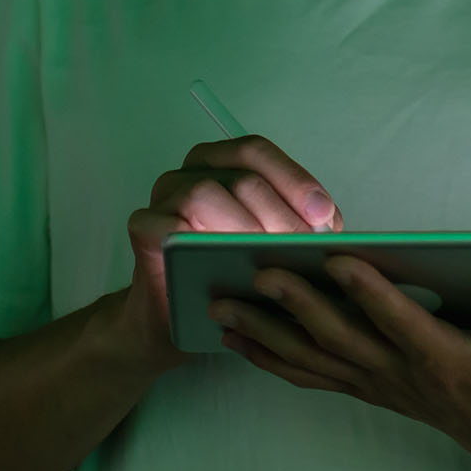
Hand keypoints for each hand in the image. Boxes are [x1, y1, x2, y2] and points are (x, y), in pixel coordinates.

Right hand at [105, 135, 339, 375]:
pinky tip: (222, 265)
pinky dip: (198, 242)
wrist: (175, 319)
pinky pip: (167, 225)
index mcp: (220, 164)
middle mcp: (189, 172)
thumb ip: (294, 226)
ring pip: (205, 193)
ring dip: (243, 226)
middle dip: (279, 213)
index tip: (324, 215)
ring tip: (267, 258)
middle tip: (301, 248)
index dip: (294, 179)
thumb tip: (327, 224)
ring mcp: (163, 198)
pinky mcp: (143, 228)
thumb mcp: (270, 247)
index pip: (257, 152)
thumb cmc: (227, 277)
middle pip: (241, 175)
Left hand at [215, 255, 470, 470]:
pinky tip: (237, 340)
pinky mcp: (369, 389)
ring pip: (313, 358)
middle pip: (341, 337)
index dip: (369, 291)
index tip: (336, 258)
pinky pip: (311, 376)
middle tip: (258, 273)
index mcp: (445, 360)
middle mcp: (402, 374)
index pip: (401, 322)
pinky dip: (271, 359)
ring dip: (265, 334)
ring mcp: (379, 384)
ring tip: (220, 308)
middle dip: (297, 305)